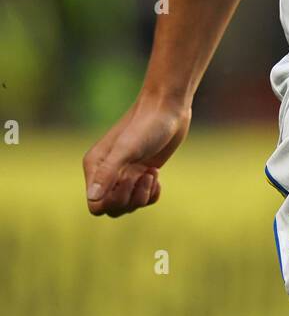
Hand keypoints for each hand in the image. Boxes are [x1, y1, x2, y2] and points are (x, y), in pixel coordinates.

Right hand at [83, 93, 191, 216]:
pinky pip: (143, 199)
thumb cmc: (146, 124)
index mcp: (95, 167)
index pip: (95, 204)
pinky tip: (156, 175)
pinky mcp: (142, 174)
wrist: (168, 108)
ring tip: (151, 173)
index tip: (128, 180)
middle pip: (112, 208)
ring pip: (129, 205)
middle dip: (130, 199)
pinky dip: (151, 193)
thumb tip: (93, 199)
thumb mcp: (127, 148)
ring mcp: (125, 174)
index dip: (113, 202)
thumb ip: (108, 173)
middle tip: (143, 176)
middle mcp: (107, 173)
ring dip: (142, 194)